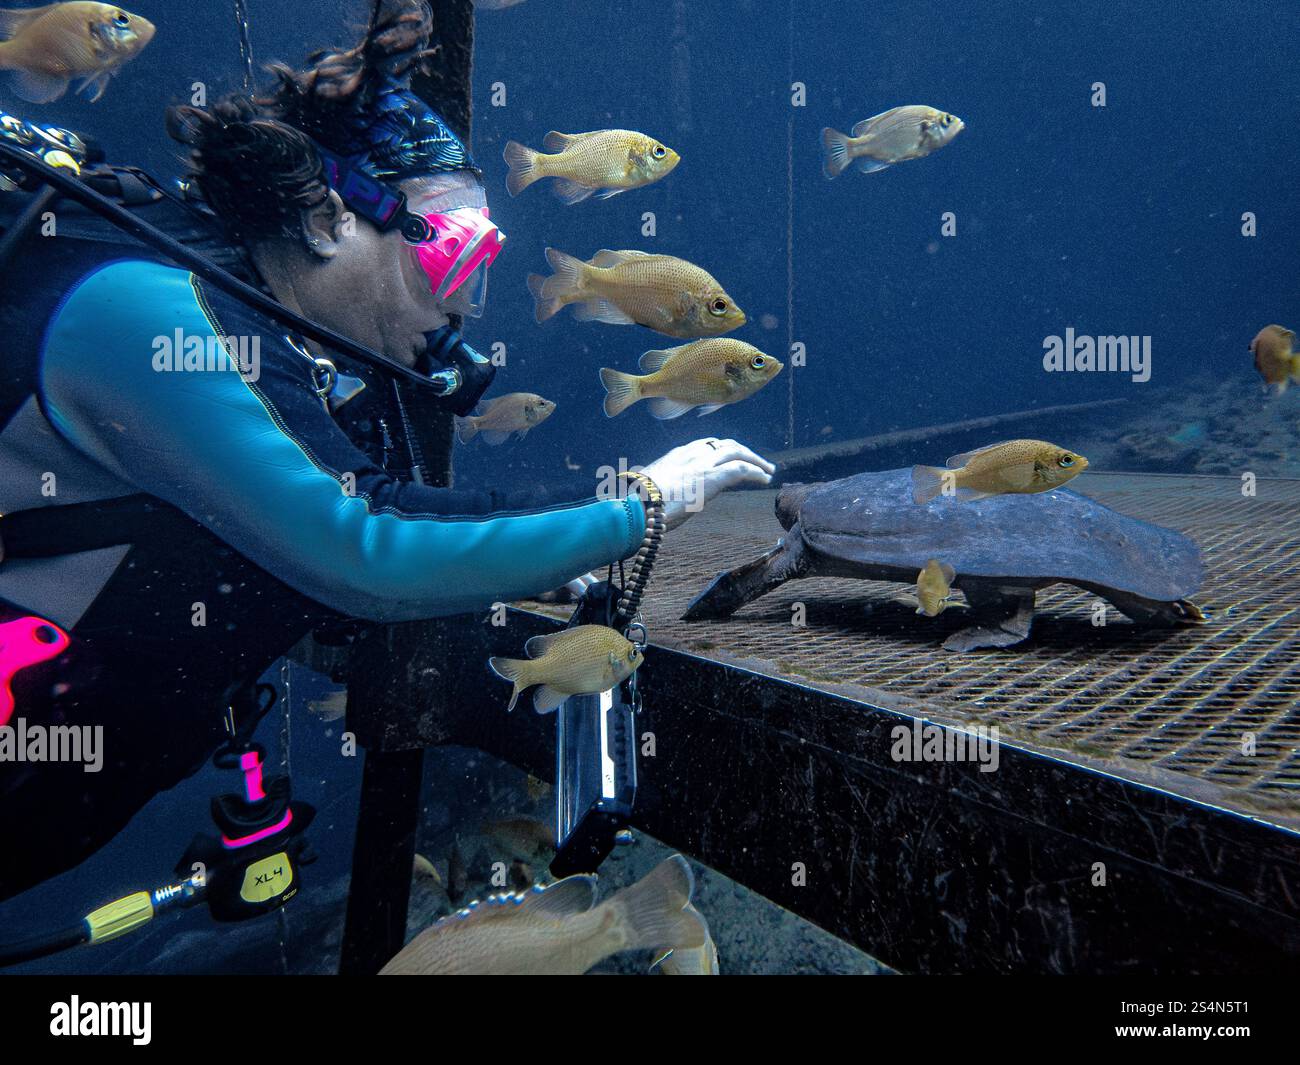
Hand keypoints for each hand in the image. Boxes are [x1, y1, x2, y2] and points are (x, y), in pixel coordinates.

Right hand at [641, 437, 776, 530]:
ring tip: (768, 470)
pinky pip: (742, 470)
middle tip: (756, 462)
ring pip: (738, 453)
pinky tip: (765, 479)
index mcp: (676, 454)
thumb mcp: (651, 490)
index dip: (722, 450)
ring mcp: (703, 464)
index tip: (731, 457)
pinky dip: (756, 472)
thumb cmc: (638, 504)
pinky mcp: (713, 477)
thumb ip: (663, 488)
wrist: (638, 507)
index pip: (706, 445)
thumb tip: (661, 499)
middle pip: (726, 445)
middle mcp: (692, 453)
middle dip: (743, 451)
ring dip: (755, 461)